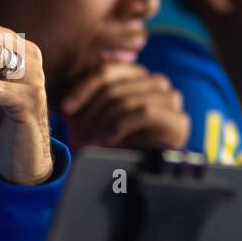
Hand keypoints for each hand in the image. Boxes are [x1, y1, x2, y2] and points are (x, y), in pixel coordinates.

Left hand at [59, 62, 187, 149]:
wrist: (137, 169)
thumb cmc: (111, 142)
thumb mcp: (92, 116)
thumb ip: (82, 99)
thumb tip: (64, 91)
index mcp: (136, 74)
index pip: (107, 71)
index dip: (83, 88)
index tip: (66, 108)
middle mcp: (155, 82)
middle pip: (115, 86)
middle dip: (92, 111)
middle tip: (79, 132)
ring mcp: (170, 98)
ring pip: (127, 99)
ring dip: (105, 121)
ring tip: (93, 139)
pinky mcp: (177, 119)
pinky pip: (145, 112)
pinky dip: (122, 125)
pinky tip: (111, 139)